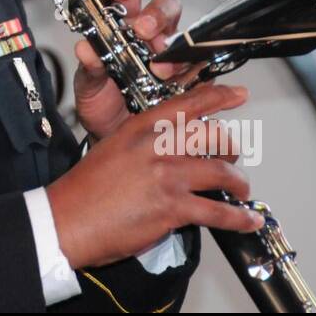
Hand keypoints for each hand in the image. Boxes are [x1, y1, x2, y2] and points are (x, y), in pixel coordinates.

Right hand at [46, 84, 264, 269]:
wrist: (68, 219)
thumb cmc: (85, 190)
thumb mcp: (114, 148)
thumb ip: (145, 144)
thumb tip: (174, 150)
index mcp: (141, 128)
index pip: (188, 103)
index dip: (219, 96)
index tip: (239, 94)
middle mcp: (156, 147)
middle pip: (214, 136)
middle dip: (230, 149)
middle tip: (231, 159)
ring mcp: (166, 176)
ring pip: (222, 172)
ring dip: (238, 183)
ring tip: (240, 190)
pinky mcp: (172, 208)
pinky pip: (218, 212)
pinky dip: (238, 218)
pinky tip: (247, 221)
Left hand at [71, 0, 198, 140]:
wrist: (113, 136)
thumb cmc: (101, 101)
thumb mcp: (89, 85)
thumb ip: (89, 67)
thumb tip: (84, 47)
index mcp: (123, 25)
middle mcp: (152, 36)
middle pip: (165, 8)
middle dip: (156, 14)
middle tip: (144, 29)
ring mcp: (173, 56)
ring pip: (186, 36)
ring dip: (174, 48)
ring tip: (159, 67)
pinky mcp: (190, 80)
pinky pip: (201, 70)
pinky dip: (193, 74)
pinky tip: (180, 83)